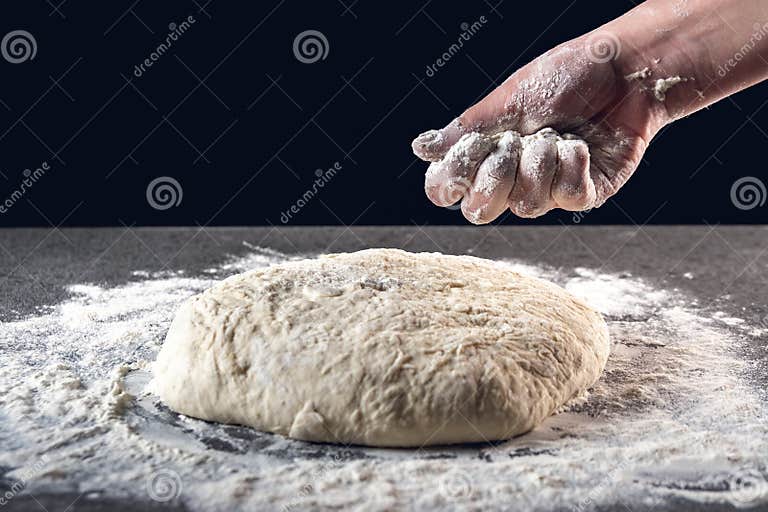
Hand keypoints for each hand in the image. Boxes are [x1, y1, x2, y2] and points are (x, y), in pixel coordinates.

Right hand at [411, 36, 666, 223]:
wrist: (622, 70)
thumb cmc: (563, 78)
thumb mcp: (508, 101)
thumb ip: (466, 130)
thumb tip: (420, 149)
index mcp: (484, 155)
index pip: (447, 190)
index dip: (448, 184)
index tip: (464, 160)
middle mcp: (510, 179)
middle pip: (479, 212)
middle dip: (495, 177)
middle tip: (513, 143)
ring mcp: (546, 190)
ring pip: (526, 206)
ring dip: (541, 162)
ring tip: (557, 134)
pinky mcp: (582, 194)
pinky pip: (566, 196)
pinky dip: (572, 164)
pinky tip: (581, 143)